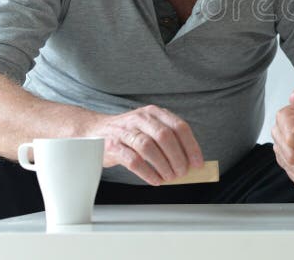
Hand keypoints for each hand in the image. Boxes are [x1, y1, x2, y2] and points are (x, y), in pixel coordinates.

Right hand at [86, 105, 203, 185]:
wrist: (95, 131)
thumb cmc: (129, 133)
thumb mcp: (149, 128)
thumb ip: (168, 140)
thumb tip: (189, 162)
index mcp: (155, 113)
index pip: (179, 127)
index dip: (191, 146)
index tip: (198, 162)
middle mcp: (141, 118)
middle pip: (165, 136)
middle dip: (178, 157)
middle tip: (183, 172)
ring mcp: (125, 131)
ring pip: (149, 147)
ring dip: (163, 165)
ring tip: (170, 177)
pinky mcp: (113, 146)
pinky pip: (133, 160)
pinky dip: (147, 172)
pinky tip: (156, 180)